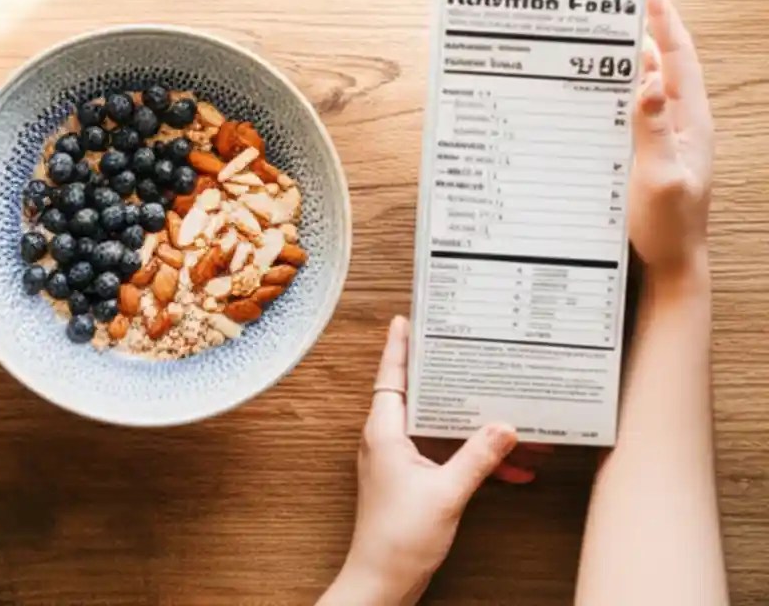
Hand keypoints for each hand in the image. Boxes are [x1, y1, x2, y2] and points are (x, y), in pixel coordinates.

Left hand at [318, 317, 518, 605]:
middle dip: (454, 382)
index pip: (391, 377)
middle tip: (473, 354)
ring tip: (515, 419)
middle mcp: (388, 441)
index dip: (399, 347)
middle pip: (422, 397)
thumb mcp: (447, 492)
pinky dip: (476, 460)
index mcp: (385, 432)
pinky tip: (514, 466)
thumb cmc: (399, 539)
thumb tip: (504, 425)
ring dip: (476, 429)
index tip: (406, 319)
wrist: (383, 582)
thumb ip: (478, 456)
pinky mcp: (413, 482)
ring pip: (442, 430)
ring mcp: (400, 462)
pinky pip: (448, 457)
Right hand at [630, 0, 713, 275]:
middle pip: (666, 63)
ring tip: (605, 34)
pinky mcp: (649, 154)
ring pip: (649, 84)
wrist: (671, 265)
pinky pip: (635, 109)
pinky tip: (600, 86)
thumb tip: (651, 81)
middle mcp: (681, 124)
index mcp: (690, 123)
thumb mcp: (661, 179)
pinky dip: (620, 88)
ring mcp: (666, 139)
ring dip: (630, 56)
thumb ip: (654, 131)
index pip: (678, 59)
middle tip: (621, 1)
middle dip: (647, 27)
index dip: (664, 21)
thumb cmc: (668, 228)